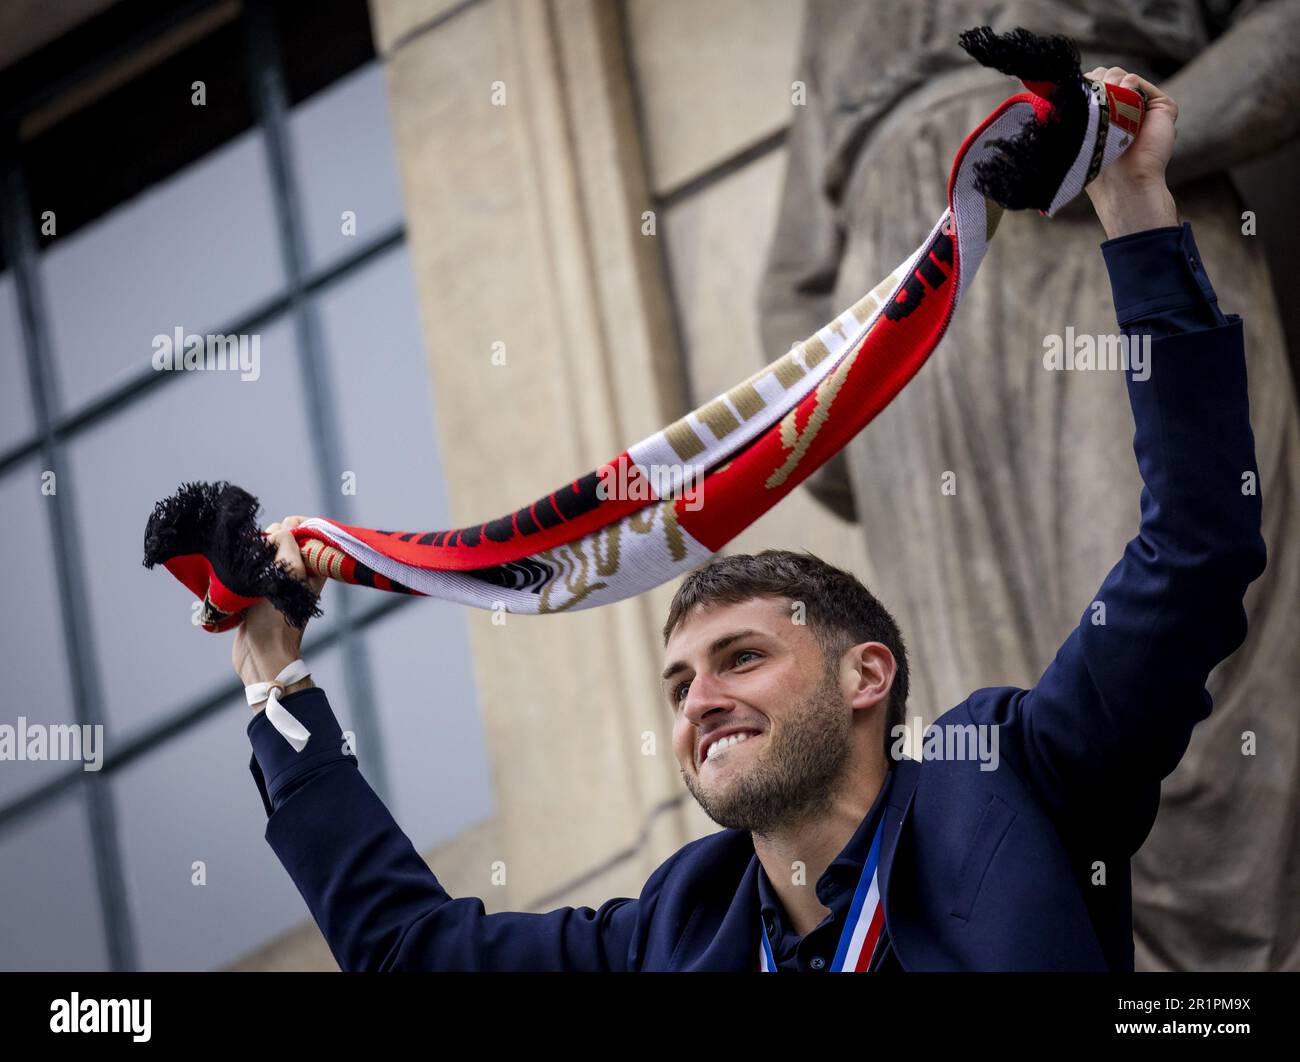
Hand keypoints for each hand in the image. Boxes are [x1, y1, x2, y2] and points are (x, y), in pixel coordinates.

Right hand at [231, 515, 324, 702]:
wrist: (260, 656)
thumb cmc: (278, 620)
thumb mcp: (289, 578)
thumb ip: (287, 548)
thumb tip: (282, 528)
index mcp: (311, 568)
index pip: (304, 533)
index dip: (292, 526)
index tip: (279, 530)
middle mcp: (296, 573)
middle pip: (279, 539)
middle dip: (268, 537)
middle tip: (261, 554)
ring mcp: (275, 581)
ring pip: (262, 552)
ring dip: (252, 551)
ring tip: (248, 562)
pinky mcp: (256, 591)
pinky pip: (250, 567)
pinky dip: (242, 564)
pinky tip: (236, 566)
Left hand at [1083, 67, 1178, 238]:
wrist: (1125, 182)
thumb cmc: (1098, 166)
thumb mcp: (1082, 136)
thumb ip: (1079, 112)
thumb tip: (1064, 91)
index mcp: (1108, 117)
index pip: (1094, 84)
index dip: (1085, 85)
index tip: (1079, 95)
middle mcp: (1128, 110)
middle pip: (1106, 74)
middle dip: (1097, 82)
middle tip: (1095, 104)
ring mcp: (1145, 108)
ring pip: (1120, 75)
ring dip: (1109, 85)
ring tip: (1108, 108)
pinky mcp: (1163, 107)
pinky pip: (1137, 82)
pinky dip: (1128, 85)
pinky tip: (1124, 100)